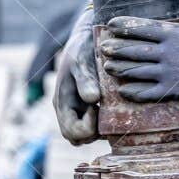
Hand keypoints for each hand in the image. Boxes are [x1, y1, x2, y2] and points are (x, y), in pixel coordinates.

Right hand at [54, 6, 99, 143]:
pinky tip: (116, 107)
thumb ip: (85, 79)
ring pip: (89, 135)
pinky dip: (106, 123)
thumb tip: (92, 99)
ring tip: (112, 108)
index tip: (98, 108)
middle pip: (78, 139)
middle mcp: (69, 110)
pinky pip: (97, 127)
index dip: (87, 127)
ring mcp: (78, 111)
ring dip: (101, 128)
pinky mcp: (90, 109)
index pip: (71, 132)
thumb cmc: (83, 48)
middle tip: (107, 112)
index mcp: (62, 102)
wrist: (88, 40)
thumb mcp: (82, 60)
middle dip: (94, 132)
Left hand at [99, 0, 178, 101]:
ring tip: (108, 67)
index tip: (109, 25)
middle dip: (116, 49)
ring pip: (137, 72)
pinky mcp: (176, 90)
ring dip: (120, 69)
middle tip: (102, 48)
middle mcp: (167, 53)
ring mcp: (169, 73)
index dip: (123, 26)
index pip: (140, 28)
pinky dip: (134, 92)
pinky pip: (149, 93)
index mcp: (173, 33)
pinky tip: (124, 90)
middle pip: (133, 50)